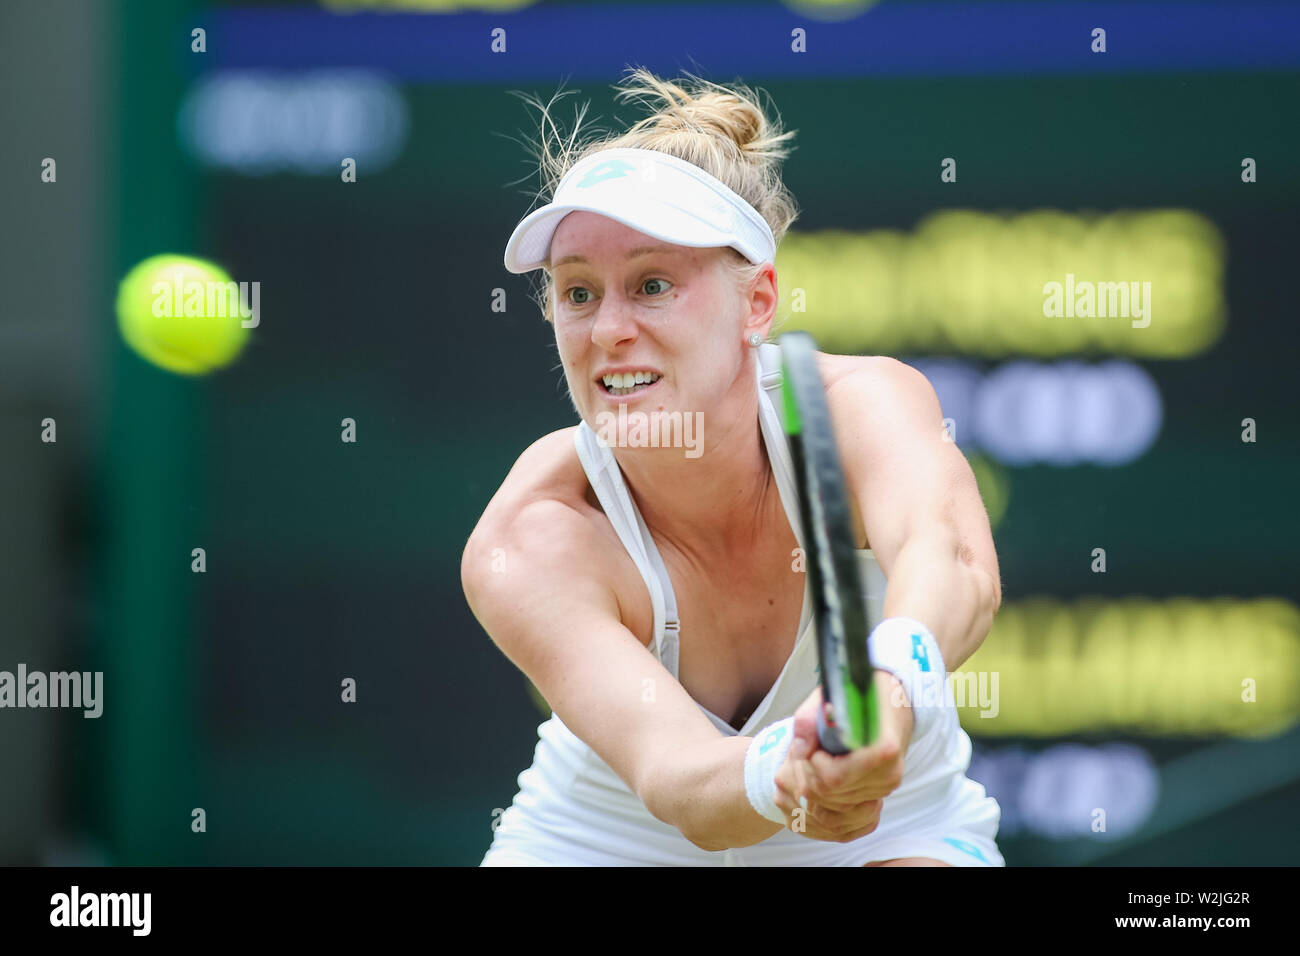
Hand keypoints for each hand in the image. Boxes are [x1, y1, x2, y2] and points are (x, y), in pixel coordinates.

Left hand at [772, 671, 913, 841]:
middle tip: (810, 752)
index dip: (814, 763)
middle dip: (809, 775)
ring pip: (834, 805)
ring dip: (816, 785)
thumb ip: (808, 721)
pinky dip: (828, 793)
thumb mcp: (829, 695)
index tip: (814, 745)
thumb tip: (798, 751)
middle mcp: (888, 774)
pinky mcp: (882, 792)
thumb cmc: (859, 694)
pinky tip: (826, 769)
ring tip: (818, 758)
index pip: (833, 778)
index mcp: (882, 750)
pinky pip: (845, 806)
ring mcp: (887, 786)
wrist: (895, 700)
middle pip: (830, 795)